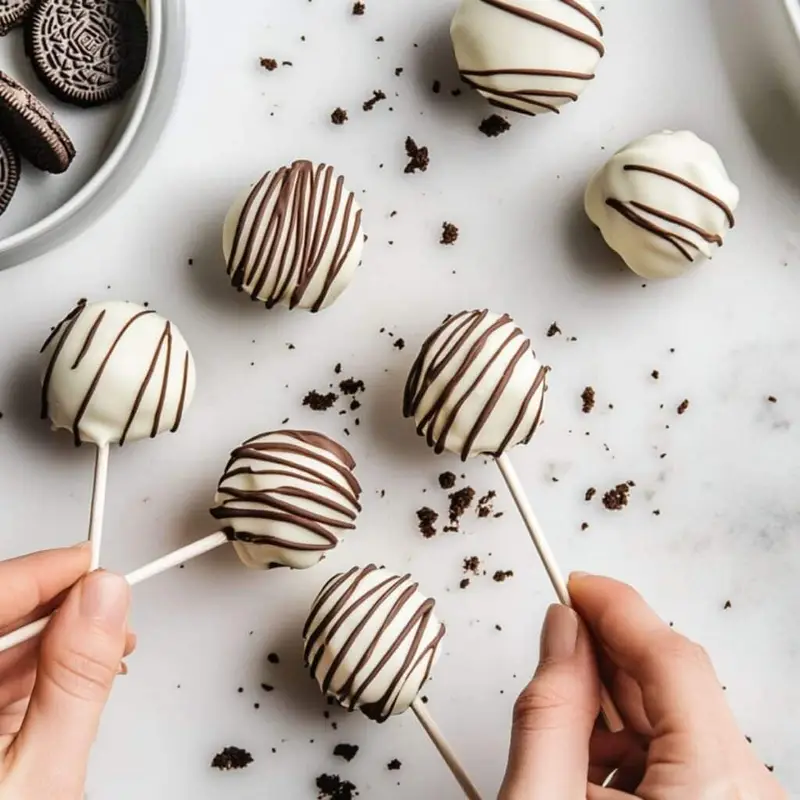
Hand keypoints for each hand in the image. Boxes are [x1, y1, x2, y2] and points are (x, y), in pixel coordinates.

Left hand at [0, 546, 132, 799]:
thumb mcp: (44, 775)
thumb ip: (75, 679)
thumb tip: (102, 600)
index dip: (41, 573)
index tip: (90, 563)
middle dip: (56, 607)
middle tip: (109, 607)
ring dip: (51, 642)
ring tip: (105, 646)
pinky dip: (34, 674)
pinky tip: (70, 678)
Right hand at [499, 574, 786, 798]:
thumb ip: (550, 710)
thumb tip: (563, 630)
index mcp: (712, 791)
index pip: (672, 660)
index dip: (618, 609)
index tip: (576, 585)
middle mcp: (747, 795)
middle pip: (674, 685)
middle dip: (604, 663)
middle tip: (555, 657)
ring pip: (676, 717)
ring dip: (612, 713)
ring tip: (566, 751)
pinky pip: (684, 750)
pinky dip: (632, 747)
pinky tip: (592, 774)